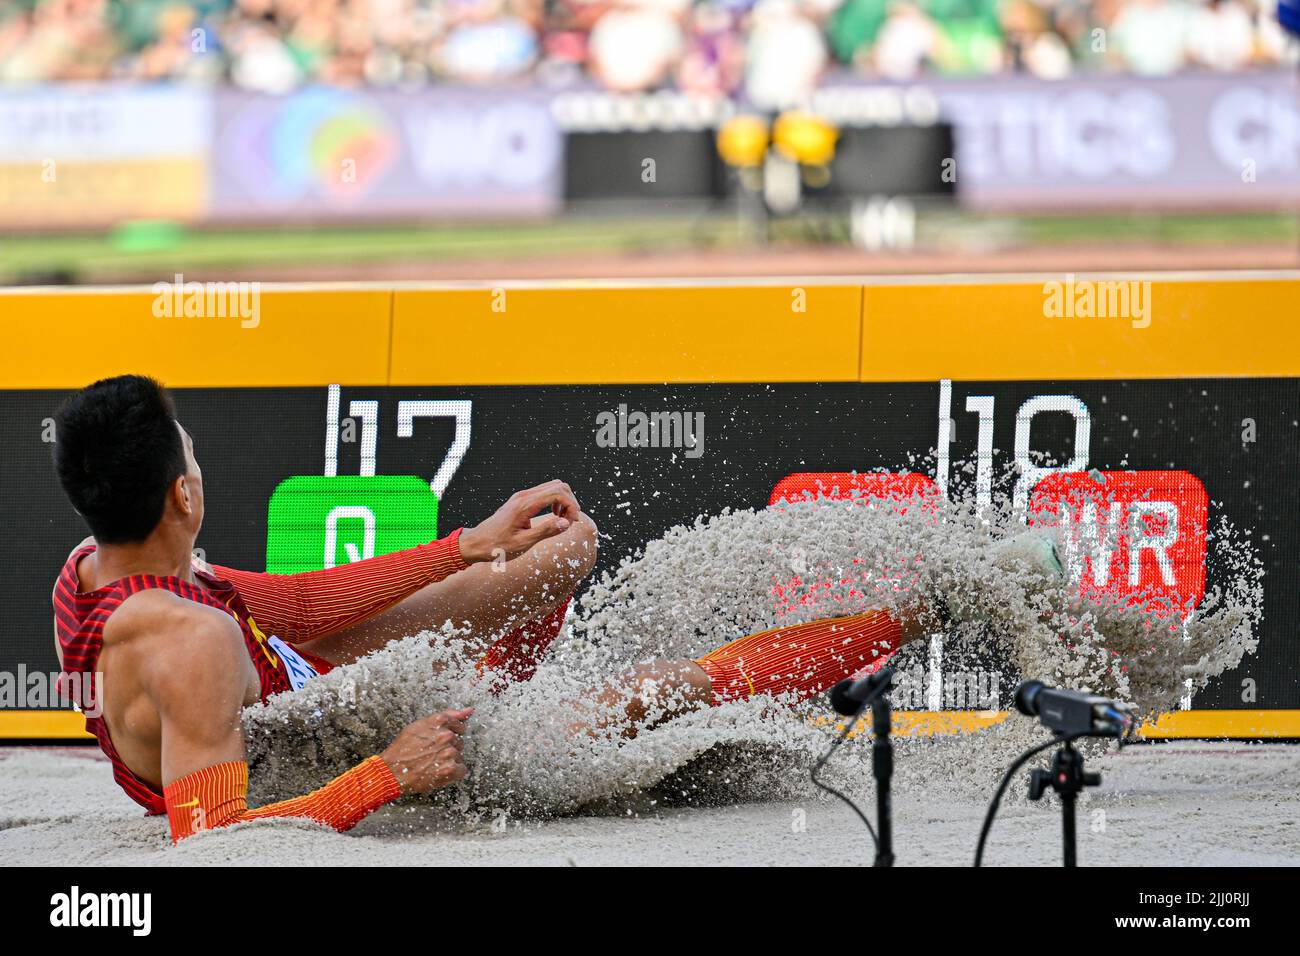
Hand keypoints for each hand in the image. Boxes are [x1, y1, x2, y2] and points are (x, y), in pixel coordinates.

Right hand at [380, 707, 472, 793]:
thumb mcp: (420, 725)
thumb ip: (447, 715)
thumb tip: (470, 710)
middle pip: (459, 741)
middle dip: (449, 747)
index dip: (451, 733)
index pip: (459, 724)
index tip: (441, 740)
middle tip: (431, 753)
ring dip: (450, 760)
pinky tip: (439, 771)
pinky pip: (461, 770)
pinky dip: (453, 772)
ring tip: (432, 763)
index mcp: (439, 722)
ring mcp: (449, 753)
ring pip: (459, 755)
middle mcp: (446, 735)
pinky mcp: (450, 769)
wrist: (392, 771)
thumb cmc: (403, 748)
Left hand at [459, 480, 581, 563]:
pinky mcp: (521, 501)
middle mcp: (523, 496)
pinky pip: (544, 494)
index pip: (557, 493)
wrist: (476, 543)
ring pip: (552, 488)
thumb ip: (545, 531)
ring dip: (563, 502)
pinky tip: (553, 518)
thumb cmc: (496, 546)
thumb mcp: (523, 543)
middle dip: (570, 501)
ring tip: (562, 521)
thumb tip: (566, 523)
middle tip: (570, 521)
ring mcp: (521, 497)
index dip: (571, 505)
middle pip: (558, 486)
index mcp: (524, 505)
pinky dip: (555, 503)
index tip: (573, 522)